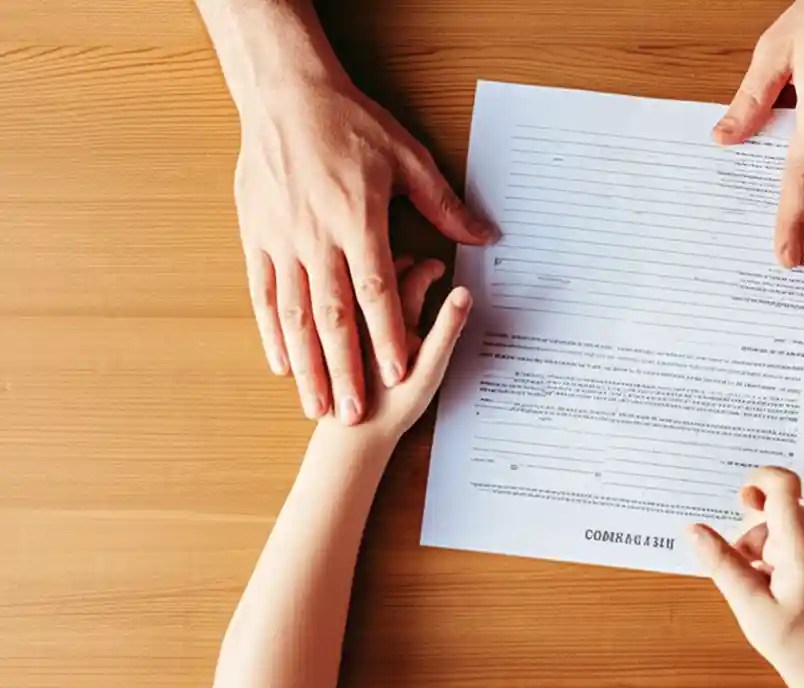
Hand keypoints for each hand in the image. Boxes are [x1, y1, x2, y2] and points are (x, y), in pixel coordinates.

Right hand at [236, 78, 492, 422]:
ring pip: (293, 314)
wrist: (284, 95)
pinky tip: (281, 364)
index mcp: (357, 220)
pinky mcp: (255, 238)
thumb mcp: (408, 157)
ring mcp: (281, 240)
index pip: (375, 292)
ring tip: (316, 404)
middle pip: (332, 316)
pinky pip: (262, 294)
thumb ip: (444, 203)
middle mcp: (316, 237)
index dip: (387, 336)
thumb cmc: (349, 123)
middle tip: (352, 414)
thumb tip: (486, 235)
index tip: (396, 375)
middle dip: (344, 370)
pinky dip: (270, 333)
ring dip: (305, 364)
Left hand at [318, 258, 471, 440]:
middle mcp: (363, 314)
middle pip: (379, 274)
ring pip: (357, 283)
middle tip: (418, 264)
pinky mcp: (330, 335)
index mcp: (389, 318)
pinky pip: (340, 301)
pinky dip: (355, 292)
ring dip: (376, 275)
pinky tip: (359, 297)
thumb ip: (447, 329)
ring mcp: (345, 324)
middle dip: (402, 264)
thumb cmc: (393, 407)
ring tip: (390, 273)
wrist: (350, 436)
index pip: (410, 278)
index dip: (429, 269)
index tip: (440, 267)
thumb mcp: (430, 369)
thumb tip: (464, 293)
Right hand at [688, 467, 803, 676]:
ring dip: (755, 545)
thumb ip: (721, 563)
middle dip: (749, 526)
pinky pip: (784, 543)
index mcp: (798, 546)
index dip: (761, 477)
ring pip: (776, 528)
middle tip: (735, 556)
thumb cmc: (793, 640)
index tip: (738, 494)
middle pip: (776, 508)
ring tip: (749, 582)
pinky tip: (760, 584)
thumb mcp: (748, 603)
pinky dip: (765, 555)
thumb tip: (694, 530)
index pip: (786, 487)